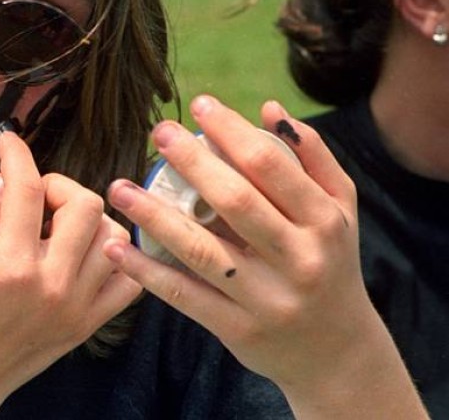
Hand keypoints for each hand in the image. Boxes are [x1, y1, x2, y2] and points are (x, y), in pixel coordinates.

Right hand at [0, 127, 141, 418]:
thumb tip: (3, 181)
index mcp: (10, 266)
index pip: (26, 190)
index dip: (17, 155)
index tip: (8, 141)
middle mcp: (53, 284)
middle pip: (85, 205)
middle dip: (57, 184)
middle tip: (30, 194)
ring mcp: (77, 306)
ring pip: (113, 237)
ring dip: (86, 217)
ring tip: (54, 223)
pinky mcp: (87, 323)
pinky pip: (128, 280)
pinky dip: (114, 257)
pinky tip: (83, 252)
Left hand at [104, 95, 425, 418]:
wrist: (336, 351)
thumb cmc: (329, 262)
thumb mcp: (339, 210)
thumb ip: (311, 157)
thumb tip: (269, 108)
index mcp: (324, 222)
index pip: (271, 165)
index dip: (232, 131)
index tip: (198, 104)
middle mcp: (299, 259)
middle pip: (235, 201)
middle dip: (191, 162)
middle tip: (158, 132)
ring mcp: (268, 298)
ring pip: (201, 250)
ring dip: (154, 215)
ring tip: (118, 187)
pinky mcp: (239, 330)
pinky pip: (185, 295)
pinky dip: (147, 270)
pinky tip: (116, 247)